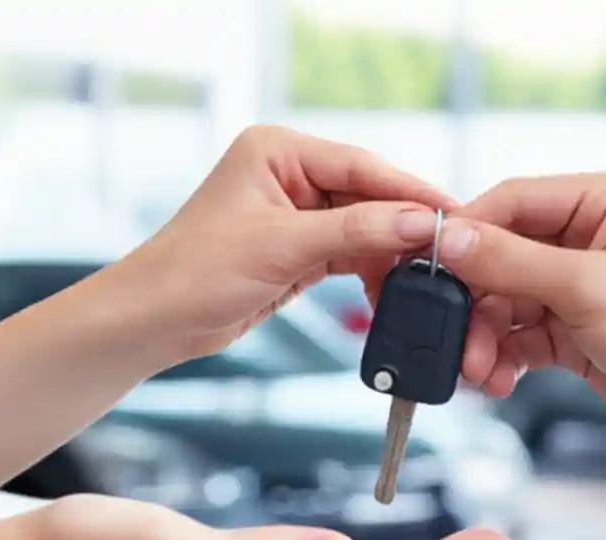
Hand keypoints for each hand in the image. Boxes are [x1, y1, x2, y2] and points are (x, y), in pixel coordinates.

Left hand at [118, 125, 454, 359]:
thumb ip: (355, 230)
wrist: (154, 322)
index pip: (360, 164)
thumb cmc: (193, 271)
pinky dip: (371, 271)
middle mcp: (288, 174)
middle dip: (403, 226)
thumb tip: (417, 221)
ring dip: (389, 253)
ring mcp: (294, 213)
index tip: (451, 212)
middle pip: (367, 195)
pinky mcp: (297, 249)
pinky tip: (392, 288)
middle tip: (447, 251)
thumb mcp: (282, 246)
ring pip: (362, 227)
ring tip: (423, 277)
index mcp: (278, 151)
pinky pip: (349, 253)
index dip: (409, 190)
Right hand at [415, 174, 605, 499]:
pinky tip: (497, 381)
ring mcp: (586, 286)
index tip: (425, 265)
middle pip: (503, 253)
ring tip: (480, 372)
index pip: (515, 199)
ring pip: (507, 300)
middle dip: (475, 300)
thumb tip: (448, 237)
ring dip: (484, 336)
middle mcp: (594, 235)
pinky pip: (522, 335)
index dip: (467, 232)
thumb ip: (513, 262)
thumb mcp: (591, 290)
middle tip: (454, 339)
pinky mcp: (581, 332)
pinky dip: (503, 357)